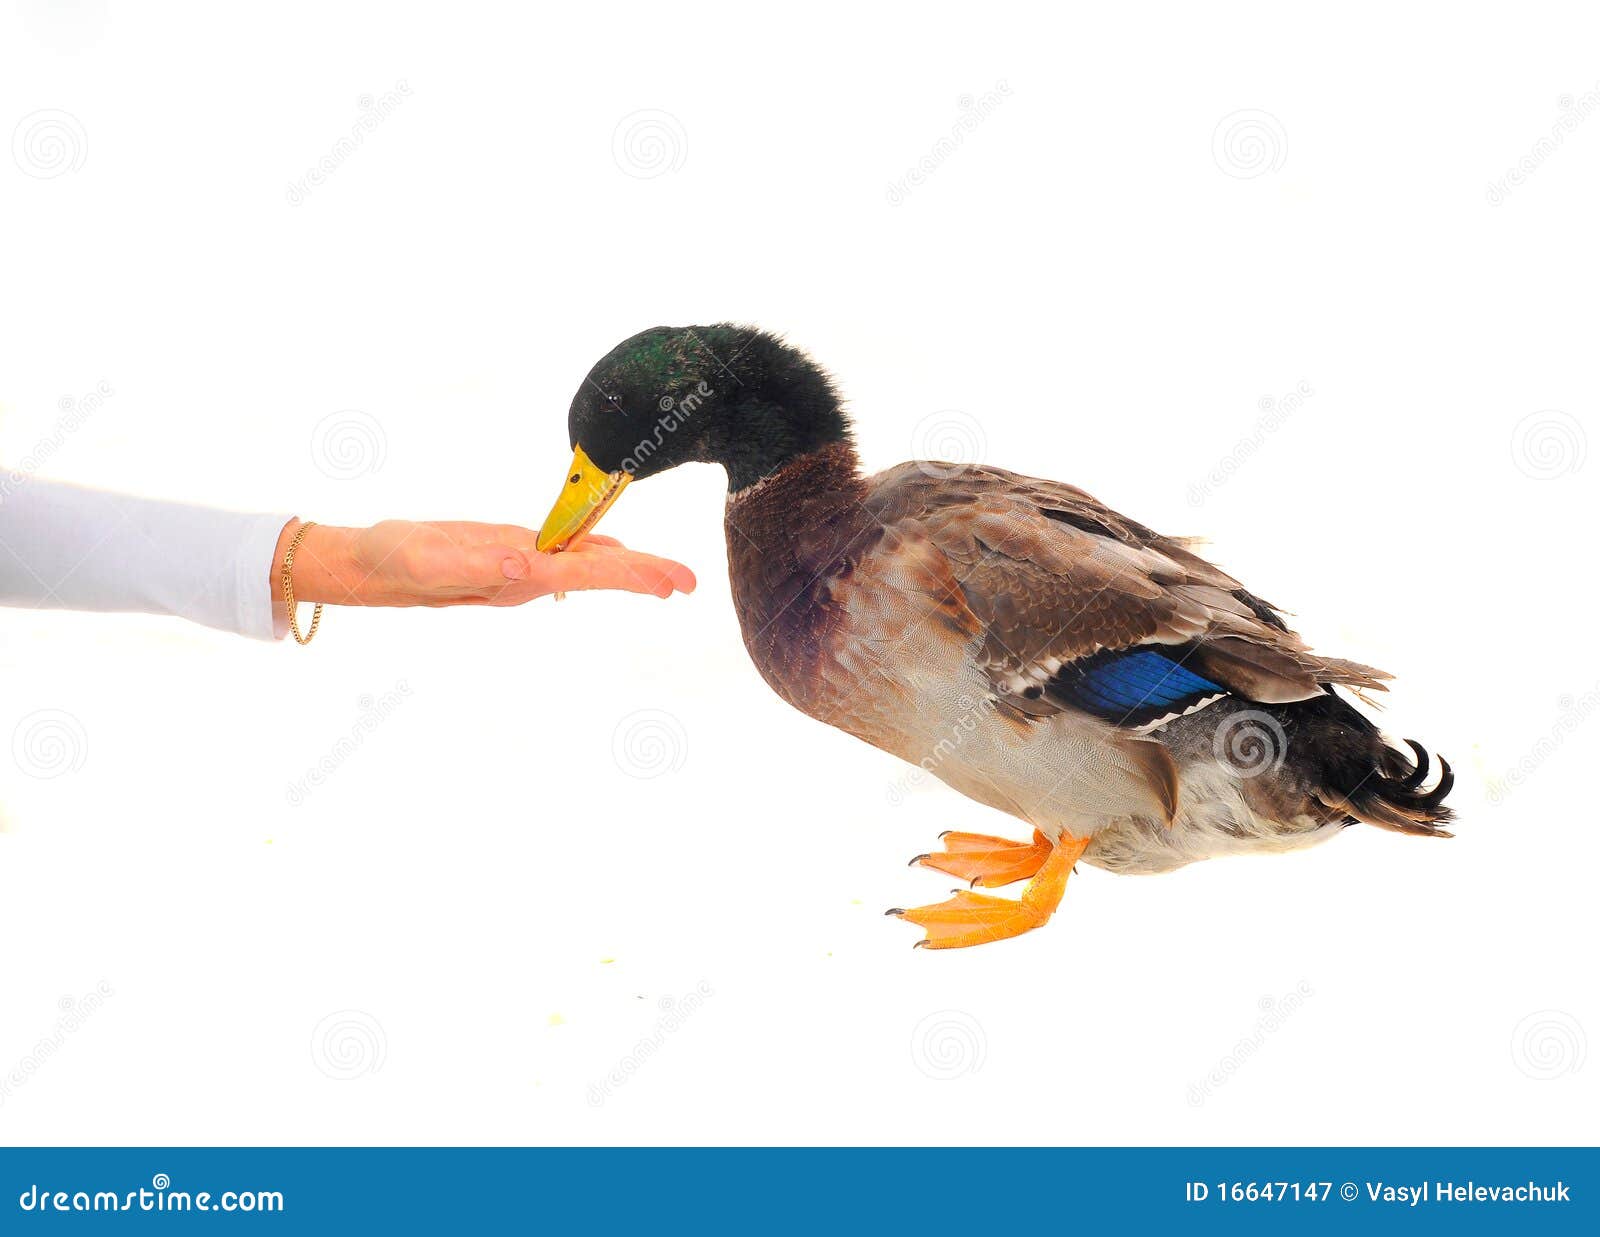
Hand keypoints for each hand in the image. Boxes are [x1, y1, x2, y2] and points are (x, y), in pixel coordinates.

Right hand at [276, 520, 694, 617]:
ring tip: (670, 575)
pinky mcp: (509, 549)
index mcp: (515, 578)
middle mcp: (527, 577)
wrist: (368, 566)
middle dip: (645, 575)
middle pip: (597, 573)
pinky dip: (595, 551)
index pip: (585, 574)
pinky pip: (563, 551)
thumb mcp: (429, 561)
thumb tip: (525, 566)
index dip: (632, 575)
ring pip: (586, 564)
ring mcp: (520, 565)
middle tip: (692, 581)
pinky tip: (613, 552)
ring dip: (629, 567)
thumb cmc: (393, 563)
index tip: (672, 583)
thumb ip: (475, 566)